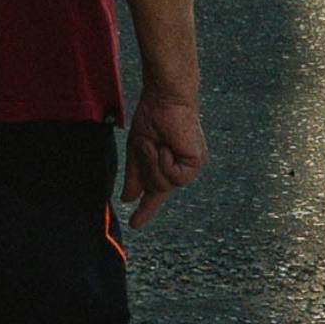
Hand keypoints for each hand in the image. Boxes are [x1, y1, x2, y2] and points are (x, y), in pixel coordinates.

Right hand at [122, 83, 206, 224]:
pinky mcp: (196, 162)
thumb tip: (128, 198)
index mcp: (164, 166)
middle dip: (146, 169)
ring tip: (156, 144)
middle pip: (156, 189)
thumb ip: (134, 175)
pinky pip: (175, 176)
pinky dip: (166, 162)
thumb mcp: (137, 150)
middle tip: (146, 146)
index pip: (155, 193)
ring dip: (154, 164)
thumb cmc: (152, 118)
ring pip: (165, 185)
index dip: (145, 209)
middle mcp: (179, 169)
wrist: (165, 99)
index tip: (134, 224)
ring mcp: (189, 166)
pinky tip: (168, 148)